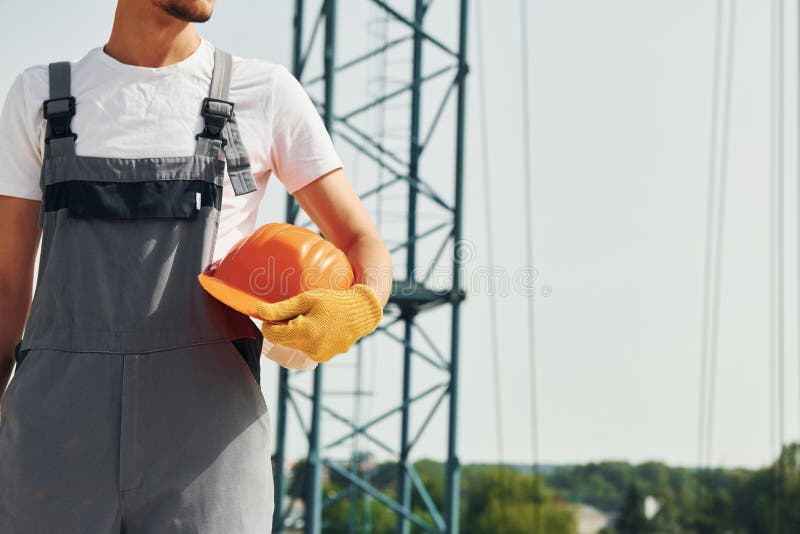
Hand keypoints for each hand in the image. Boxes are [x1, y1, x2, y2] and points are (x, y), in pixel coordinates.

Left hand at [256, 284, 383, 362]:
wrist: (362, 313)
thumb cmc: (334, 301)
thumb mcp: (307, 299)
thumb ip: (282, 308)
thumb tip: (258, 310)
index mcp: (304, 332)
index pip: (272, 334)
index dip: (269, 324)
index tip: (272, 315)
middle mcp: (310, 348)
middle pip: (283, 341)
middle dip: (282, 329)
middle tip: (292, 314)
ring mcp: (319, 355)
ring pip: (295, 346)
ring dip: (295, 335)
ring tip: (308, 319)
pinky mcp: (325, 358)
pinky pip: (308, 349)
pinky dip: (308, 340)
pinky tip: (318, 327)